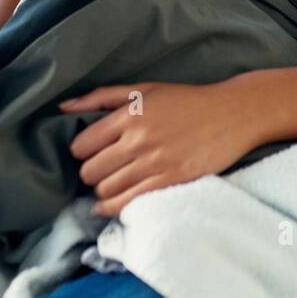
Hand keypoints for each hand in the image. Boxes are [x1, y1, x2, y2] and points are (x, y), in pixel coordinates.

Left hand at [60, 78, 265, 216]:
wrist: (233, 114)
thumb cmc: (187, 100)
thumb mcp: (145, 89)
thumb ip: (102, 97)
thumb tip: (62, 108)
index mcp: (130, 114)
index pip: (82, 145)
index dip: (83, 151)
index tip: (93, 152)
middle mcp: (139, 139)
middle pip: (91, 171)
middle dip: (92, 172)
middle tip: (104, 169)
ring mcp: (155, 163)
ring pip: (106, 190)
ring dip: (104, 190)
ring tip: (114, 183)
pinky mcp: (171, 181)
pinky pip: (128, 203)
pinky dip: (113, 208)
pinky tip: (111, 205)